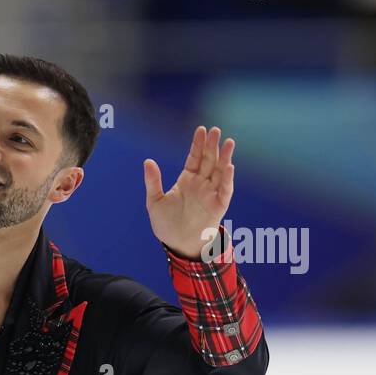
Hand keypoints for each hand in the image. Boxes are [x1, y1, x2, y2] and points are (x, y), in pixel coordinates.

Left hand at [143, 126, 234, 258]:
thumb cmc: (166, 224)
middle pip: (208, 160)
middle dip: (212, 145)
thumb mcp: (155, 201)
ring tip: (228, 142)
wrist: (177, 244)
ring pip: (220, 172)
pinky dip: (227, 179)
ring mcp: (211, 193)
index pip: (194, 158)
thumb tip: (147, 161)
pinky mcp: (218, 205)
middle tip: (215, 130)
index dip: (198, 144)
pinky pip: (225, 190)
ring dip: (224, 157)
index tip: (201, 130)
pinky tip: (229, 166)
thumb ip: (153, 181)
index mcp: (187, 180)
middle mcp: (201, 184)